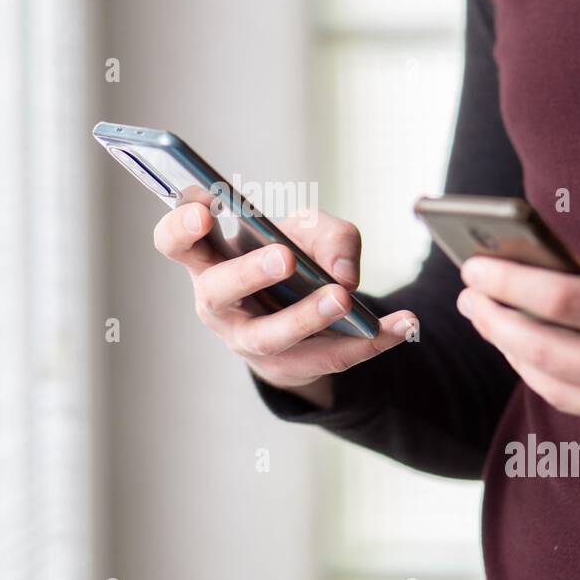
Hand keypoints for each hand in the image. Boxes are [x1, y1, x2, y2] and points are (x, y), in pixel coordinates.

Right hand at [153, 203, 417, 407]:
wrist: (300, 310)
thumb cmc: (289, 256)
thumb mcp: (308, 230)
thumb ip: (328, 234)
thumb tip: (343, 272)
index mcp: (209, 259)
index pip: (175, 242)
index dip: (181, 226)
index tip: (204, 210)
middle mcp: (218, 305)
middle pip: (218, 292)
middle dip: (250, 274)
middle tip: (285, 257)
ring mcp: (249, 342)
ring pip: (272, 336)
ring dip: (308, 317)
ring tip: (343, 297)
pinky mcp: (289, 369)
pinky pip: (330, 357)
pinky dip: (370, 340)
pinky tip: (404, 324)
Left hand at [456, 236, 579, 458]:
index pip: (560, 300)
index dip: (508, 280)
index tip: (475, 263)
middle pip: (539, 347)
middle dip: (493, 317)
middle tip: (467, 294)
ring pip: (548, 382)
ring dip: (508, 350)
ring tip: (488, 318)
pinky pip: (574, 404)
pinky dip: (541, 375)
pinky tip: (528, 349)